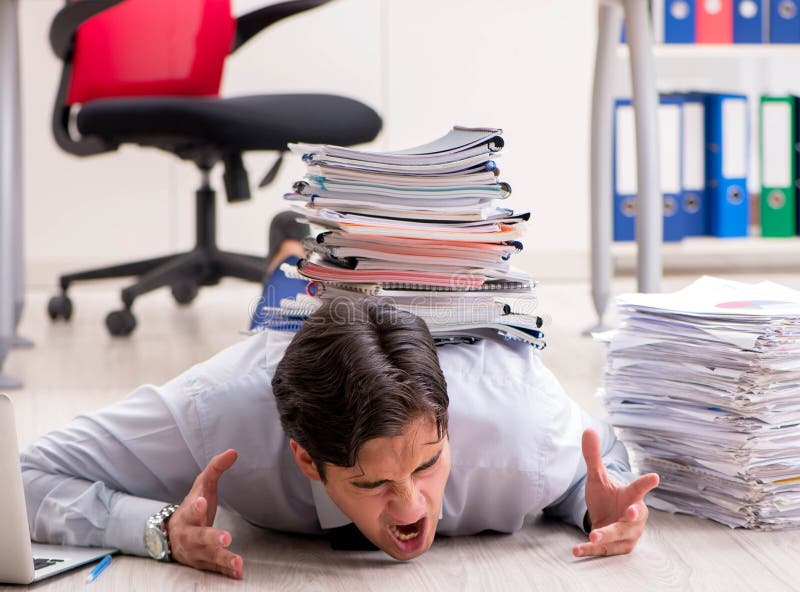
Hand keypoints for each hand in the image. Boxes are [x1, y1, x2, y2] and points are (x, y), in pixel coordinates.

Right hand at [167, 449, 242, 578]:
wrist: (171, 536)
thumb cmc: (192, 507)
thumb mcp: (201, 486)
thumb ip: (216, 469)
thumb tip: (233, 451)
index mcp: (188, 514)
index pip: (191, 508)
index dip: (196, 506)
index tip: (201, 502)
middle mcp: (190, 534)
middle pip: (199, 537)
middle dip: (211, 538)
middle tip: (225, 537)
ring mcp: (196, 551)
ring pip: (209, 556)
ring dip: (224, 559)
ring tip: (238, 561)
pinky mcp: (204, 563)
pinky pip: (215, 569)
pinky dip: (226, 571)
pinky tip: (238, 572)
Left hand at [572, 429, 658, 557]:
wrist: (607, 521)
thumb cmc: (606, 497)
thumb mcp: (597, 477)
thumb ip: (593, 457)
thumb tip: (588, 429)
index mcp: (631, 496)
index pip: (639, 488)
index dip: (646, 483)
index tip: (655, 477)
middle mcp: (633, 516)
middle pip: (632, 517)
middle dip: (631, 516)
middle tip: (628, 511)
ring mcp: (628, 534)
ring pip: (619, 536)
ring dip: (607, 536)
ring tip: (594, 536)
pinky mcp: (617, 548)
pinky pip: (604, 550)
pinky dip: (590, 550)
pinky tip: (577, 549)